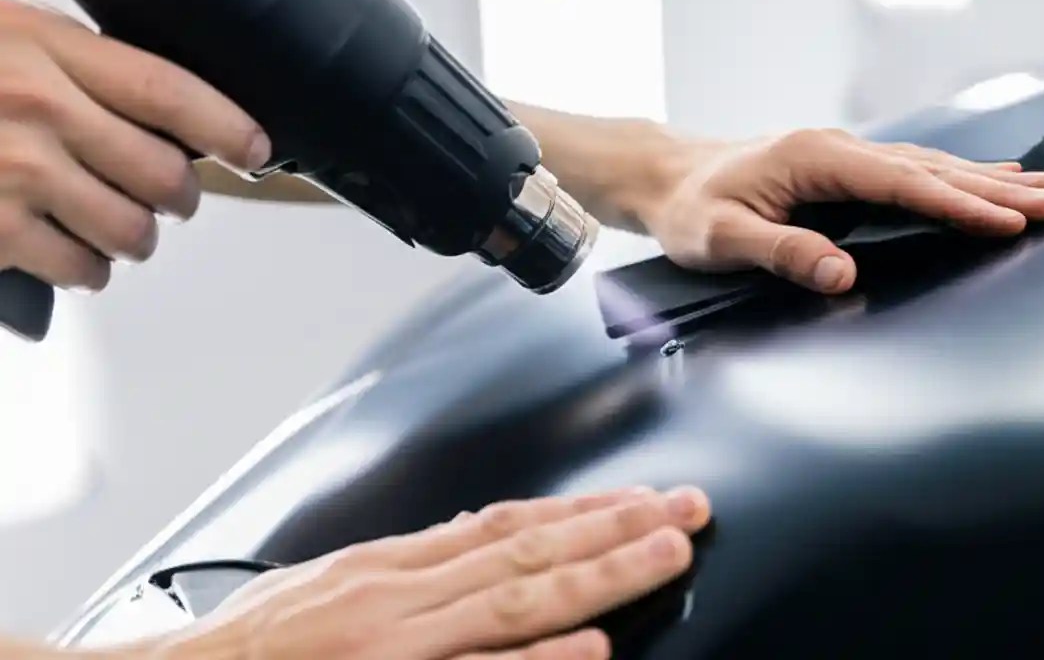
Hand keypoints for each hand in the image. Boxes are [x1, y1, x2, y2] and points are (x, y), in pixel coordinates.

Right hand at [0, 0, 270, 291]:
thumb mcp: (5, 39)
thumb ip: (74, 69)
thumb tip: (160, 115)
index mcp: (43, 47)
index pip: (167, 90)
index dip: (226, 126)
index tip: (255, 148)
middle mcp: (35, 106)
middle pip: (163, 172)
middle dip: (179, 197)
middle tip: (171, 199)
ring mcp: (13, 171)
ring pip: (132, 231)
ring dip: (134, 239)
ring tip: (117, 230)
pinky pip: (81, 268)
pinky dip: (85, 269)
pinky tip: (68, 252)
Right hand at [146, 486, 710, 659]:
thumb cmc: (254, 647)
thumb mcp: (334, 581)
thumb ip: (415, 559)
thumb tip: (482, 526)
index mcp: (392, 564)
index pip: (508, 524)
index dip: (585, 510)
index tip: (644, 499)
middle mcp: (402, 595)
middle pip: (529, 551)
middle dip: (617, 529)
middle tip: (688, 510)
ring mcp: (397, 646)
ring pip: (515, 601)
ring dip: (599, 576)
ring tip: (667, 556)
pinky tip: (590, 652)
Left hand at [641, 129, 1043, 292]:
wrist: (669, 179)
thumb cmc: (691, 211)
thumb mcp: (723, 239)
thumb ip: (783, 252)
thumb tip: (844, 275)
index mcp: (815, 158)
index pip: (901, 182)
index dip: (957, 203)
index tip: (1008, 219)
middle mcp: (837, 148)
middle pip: (928, 168)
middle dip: (992, 188)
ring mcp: (843, 154)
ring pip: (926, 166)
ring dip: (983, 179)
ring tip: (1041, 189)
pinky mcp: (843, 168)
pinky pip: (910, 170)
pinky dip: (954, 176)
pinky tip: (985, 178)